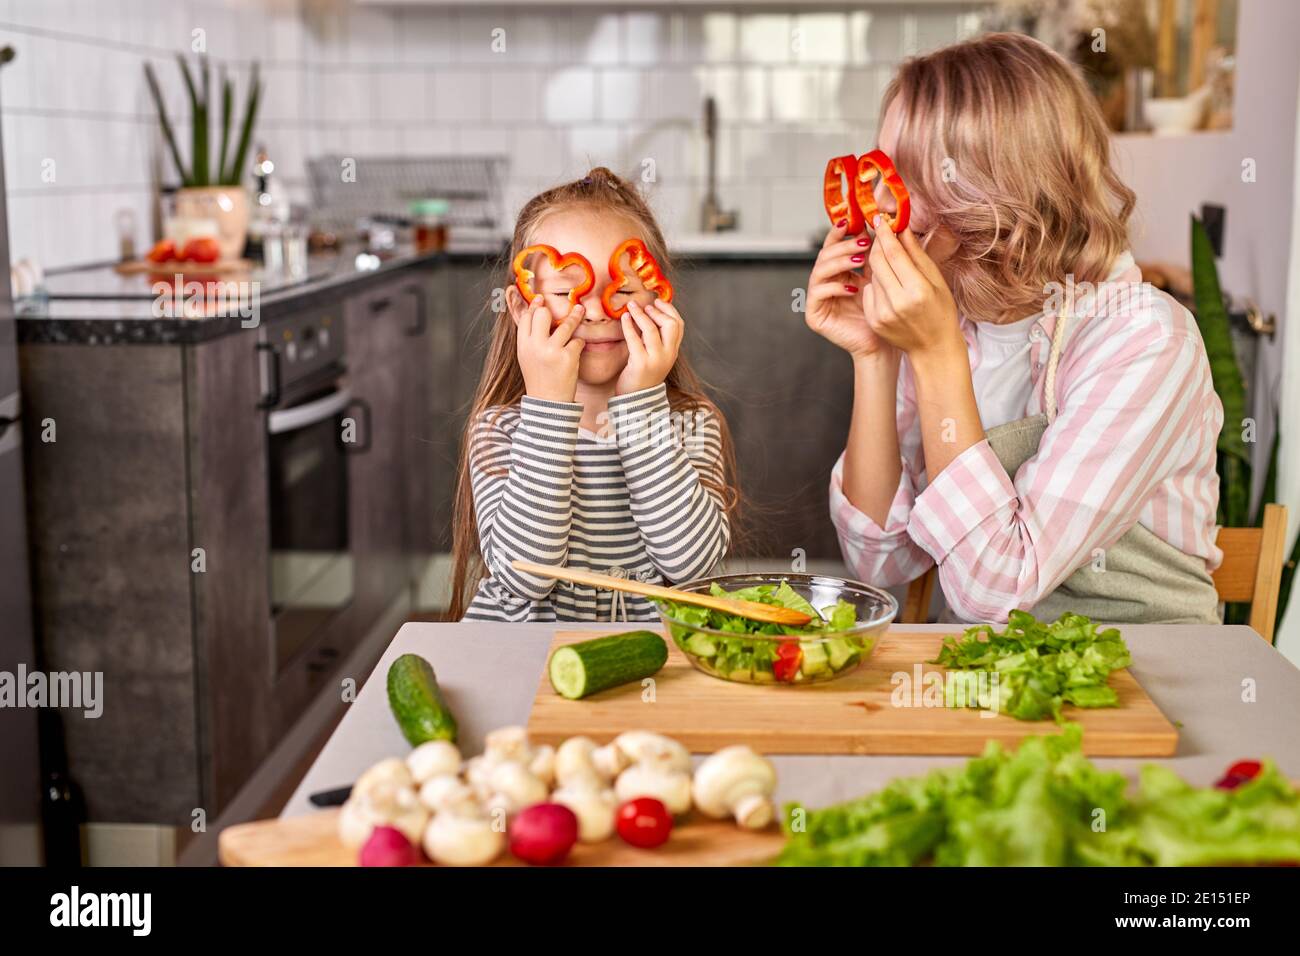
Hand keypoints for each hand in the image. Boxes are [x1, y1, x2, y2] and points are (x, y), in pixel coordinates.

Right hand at [514, 298, 585, 402]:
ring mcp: (552, 351)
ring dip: (575, 316)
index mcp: (523, 345)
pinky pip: (578, 341)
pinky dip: (579, 345)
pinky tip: (576, 351)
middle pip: (543, 315)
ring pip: (565, 325)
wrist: (547, 403)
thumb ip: (530, 337)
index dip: (535, 306)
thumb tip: (536, 312)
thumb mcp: (526, 357)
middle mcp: (535, 346)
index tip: (541, 299)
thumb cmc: (539, 377)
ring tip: (580, 310)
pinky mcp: (568, 358)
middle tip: (558, 307)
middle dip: (551, 311)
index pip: (527, 317)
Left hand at [616, 298, 682, 394]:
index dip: (669, 310)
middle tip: (645, 306)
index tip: (658, 302)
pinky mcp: (640, 364)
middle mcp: (668, 355)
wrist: (636, 401)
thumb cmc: (642, 375)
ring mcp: (655, 360)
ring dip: (640, 314)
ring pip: (651, 329)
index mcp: (673, 352)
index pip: (679, 325)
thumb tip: (646, 314)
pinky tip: (624, 318)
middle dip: (657, 311)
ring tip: (631, 307)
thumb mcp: (655, 356)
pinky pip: (634, 339)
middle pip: (670, 325)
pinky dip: (629, 325)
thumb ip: (655, 340)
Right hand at [805, 221, 892, 359]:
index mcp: (838, 272)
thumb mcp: (880, 276)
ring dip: (840, 262)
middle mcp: (825, 282)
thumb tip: (878, 223)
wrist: (882, 344)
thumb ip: (874, 254)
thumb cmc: (884, 311)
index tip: (850, 220)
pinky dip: (836, 287)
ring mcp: (817, 299)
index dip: (838, 232)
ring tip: (860, 260)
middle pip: (825, 255)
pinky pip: (818, 293)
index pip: (833, 246)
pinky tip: (853, 287)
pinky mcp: (814, 315)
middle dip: (844, 246)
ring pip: (819, 271)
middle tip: (863, 242)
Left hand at [863, 219, 961, 363]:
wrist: (933, 347)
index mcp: (917, 290)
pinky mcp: (873, 320)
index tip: (880, 219)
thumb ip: (916, 255)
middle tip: (881, 233)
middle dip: (877, 245)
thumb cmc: (940, 311)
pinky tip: (890, 289)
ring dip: (879, 265)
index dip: (885, 234)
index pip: (894, 254)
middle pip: (877, 262)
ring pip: (872, 276)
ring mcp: (882, 313)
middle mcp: (897, 303)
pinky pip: (869, 291)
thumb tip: (902, 229)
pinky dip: (876, 284)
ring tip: (893, 266)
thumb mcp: (936, 280)